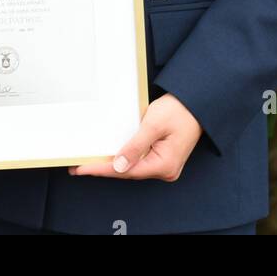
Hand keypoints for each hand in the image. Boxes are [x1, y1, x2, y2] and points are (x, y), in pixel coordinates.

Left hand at [67, 93, 202, 181]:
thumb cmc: (178, 111)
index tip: (82, 169)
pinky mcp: (162, 158)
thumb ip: (135, 146)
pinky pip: (139, 161)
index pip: (126, 171)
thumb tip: (119, 165)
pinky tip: (110, 156)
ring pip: (133, 167)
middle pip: (128, 171)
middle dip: (104, 168)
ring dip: (113, 163)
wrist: (196, 104)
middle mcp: (165, 170)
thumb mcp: (152, 125)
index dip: (102, 169)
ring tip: (90, 162)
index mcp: (164, 165)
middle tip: (80, 167)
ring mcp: (164, 165)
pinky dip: (124, 157)